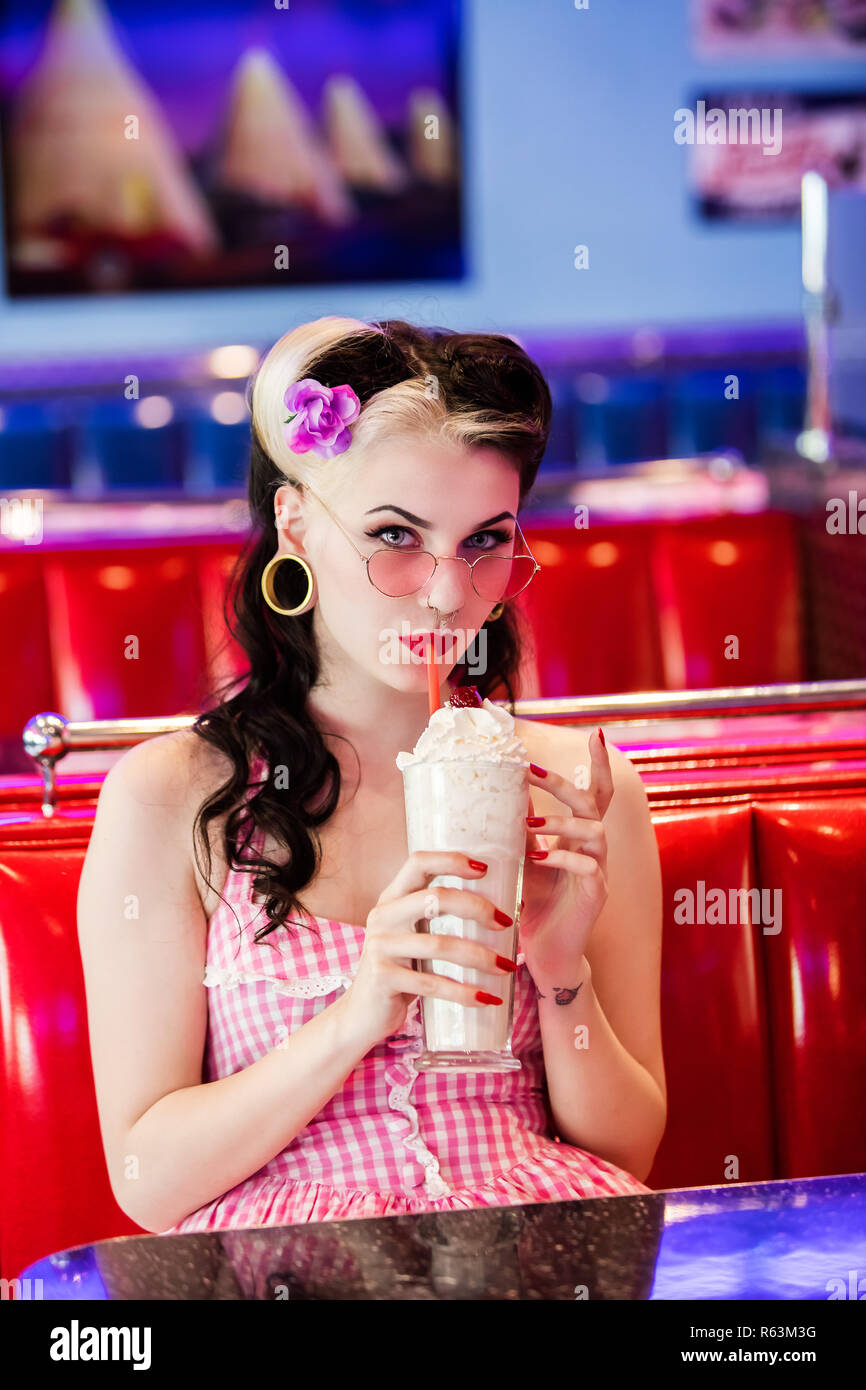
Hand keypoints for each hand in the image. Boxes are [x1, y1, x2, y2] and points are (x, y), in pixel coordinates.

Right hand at [340, 851, 517, 1048]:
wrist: (361, 1015)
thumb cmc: (399, 971)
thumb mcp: (410, 938)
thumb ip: (438, 922)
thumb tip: (501, 916)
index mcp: (391, 899)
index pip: (418, 863)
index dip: (451, 860)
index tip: (485, 869)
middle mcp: (382, 917)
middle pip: (436, 897)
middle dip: (478, 908)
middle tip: (505, 924)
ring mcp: (380, 947)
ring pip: (440, 945)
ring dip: (481, 956)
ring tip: (507, 967)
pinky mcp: (383, 978)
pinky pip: (433, 983)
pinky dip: (465, 992)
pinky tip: (487, 998)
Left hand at [519, 729, 612, 983]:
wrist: (544, 954)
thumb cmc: (533, 905)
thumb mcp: (521, 861)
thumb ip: (518, 832)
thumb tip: (497, 797)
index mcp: (578, 837)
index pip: (596, 793)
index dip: (598, 764)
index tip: (596, 733)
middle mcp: (593, 849)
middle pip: (592, 803)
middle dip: (564, 783)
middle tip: (532, 772)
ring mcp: (598, 871)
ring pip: (595, 831)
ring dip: (560, 822)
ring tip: (529, 825)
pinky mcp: (596, 897)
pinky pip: (589, 869)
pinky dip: (564, 859)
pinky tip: (540, 859)